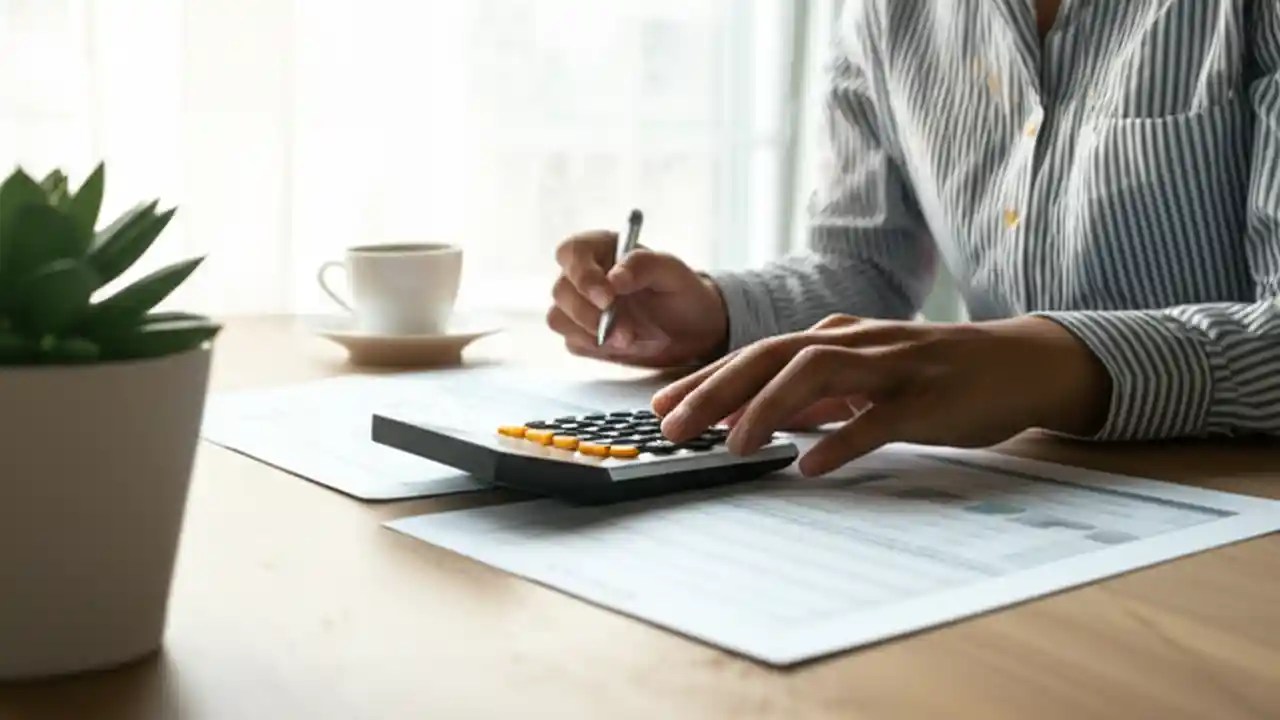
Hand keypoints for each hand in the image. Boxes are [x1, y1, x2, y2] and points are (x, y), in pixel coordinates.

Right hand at [547, 231, 728, 366]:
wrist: (691, 330)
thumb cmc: (681, 292)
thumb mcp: (673, 273)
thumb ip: (644, 265)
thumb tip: (613, 278)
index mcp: (601, 248)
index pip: (572, 252)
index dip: (582, 275)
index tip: (607, 297)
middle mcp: (584, 275)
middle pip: (561, 290)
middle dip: (590, 315)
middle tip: (626, 332)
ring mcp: (579, 306)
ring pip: (559, 318)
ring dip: (591, 334)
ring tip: (629, 339)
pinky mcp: (581, 334)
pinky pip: (572, 342)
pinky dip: (596, 348)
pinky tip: (624, 345)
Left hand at [652, 314, 1111, 475]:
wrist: (1017, 363)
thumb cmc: (933, 373)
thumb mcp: (863, 376)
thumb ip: (813, 393)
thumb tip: (752, 417)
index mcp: (835, 338)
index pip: (756, 353)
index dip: (705, 377)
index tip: (662, 405)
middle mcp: (854, 343)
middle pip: (772, 356)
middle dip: (717, 389)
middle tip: (675, 426)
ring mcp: (890, 368)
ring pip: (817, 374)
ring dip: (768, 407)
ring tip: (734, 444)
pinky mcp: (925, 399)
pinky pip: (878, 420)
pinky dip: (842, 441)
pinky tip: (813, 466)